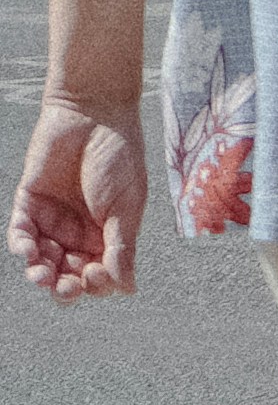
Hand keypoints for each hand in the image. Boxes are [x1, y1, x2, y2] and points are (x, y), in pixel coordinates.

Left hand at [13, 95, 145, 300]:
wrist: (95, 115)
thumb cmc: (120, 157)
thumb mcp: (127, 206)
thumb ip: (122, 247)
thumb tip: (129, 290)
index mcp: (107, 234)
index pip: (98, 273)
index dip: (96, 283)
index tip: (98, 277)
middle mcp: (78, 231)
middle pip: (67, 272)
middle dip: (64, 286)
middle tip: (65, 287)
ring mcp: (52, 219)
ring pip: (41, 259)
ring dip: (39, 272)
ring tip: (41, 275)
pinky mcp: (29, 204)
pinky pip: (20, 233)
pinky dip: (22, 246)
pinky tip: (28, 252)